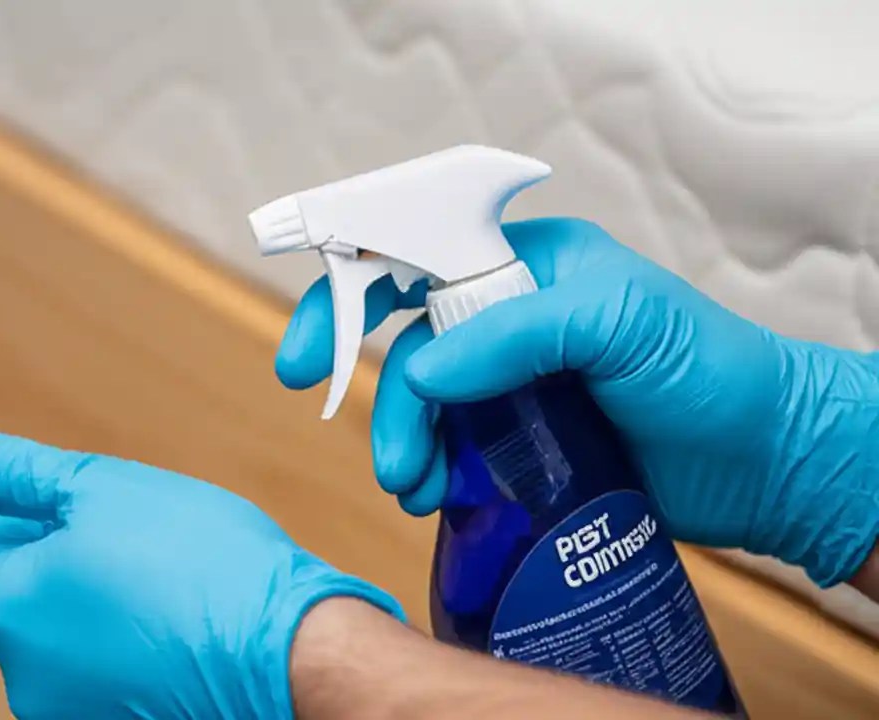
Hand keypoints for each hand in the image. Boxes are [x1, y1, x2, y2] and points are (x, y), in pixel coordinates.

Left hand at [0, 430, 402, 718]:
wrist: (288, 654)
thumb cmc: (201, 561)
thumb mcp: (101, 490)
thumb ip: (11, 473)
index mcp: (8, 603)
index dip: (47, 522)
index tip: (111, 522)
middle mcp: (22, 674)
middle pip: (30, 600)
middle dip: (74, 571)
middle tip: (149, 553)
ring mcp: (68, 714)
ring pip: (72, 643)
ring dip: (106, 615)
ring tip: (174, 598)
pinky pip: (109, 680)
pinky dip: (135, 659)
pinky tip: (184, 639)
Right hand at [276, 218, 878, 586]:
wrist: (762, 461)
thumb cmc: (707, 368)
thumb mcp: (619, 322)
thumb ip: (518, 332)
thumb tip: (425, 371)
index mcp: (523, 263)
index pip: (415, 252)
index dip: (351, 286)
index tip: (309, 344)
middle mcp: (506, 316)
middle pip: (403, 333)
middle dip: (369, 377)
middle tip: (346, 420)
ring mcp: (509, 381)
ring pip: (422, 401)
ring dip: (400, 439)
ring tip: (410, 485)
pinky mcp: (517, 441)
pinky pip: (450, 449)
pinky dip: (429, 472)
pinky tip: (432, 497)